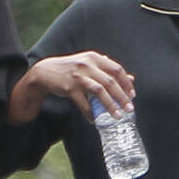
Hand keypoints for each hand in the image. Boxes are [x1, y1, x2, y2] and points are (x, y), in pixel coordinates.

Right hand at [11, 52, 134, 122]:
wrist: (46, 72)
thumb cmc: (72, 69)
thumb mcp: (90, 65)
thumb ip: (108, 70)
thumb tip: (131, 79)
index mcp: (95, 58)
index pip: (116, 69)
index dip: (126, 83)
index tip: (132, 95)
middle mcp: (88, 65)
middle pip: (110, 81)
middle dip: (122, 97)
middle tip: (130, 109)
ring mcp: (78, 76)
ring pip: (100, 92)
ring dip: (110, 105)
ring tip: (117, 116)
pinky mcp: (70, 88)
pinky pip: (84, 103)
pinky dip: (90, 113)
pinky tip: (94, 120)